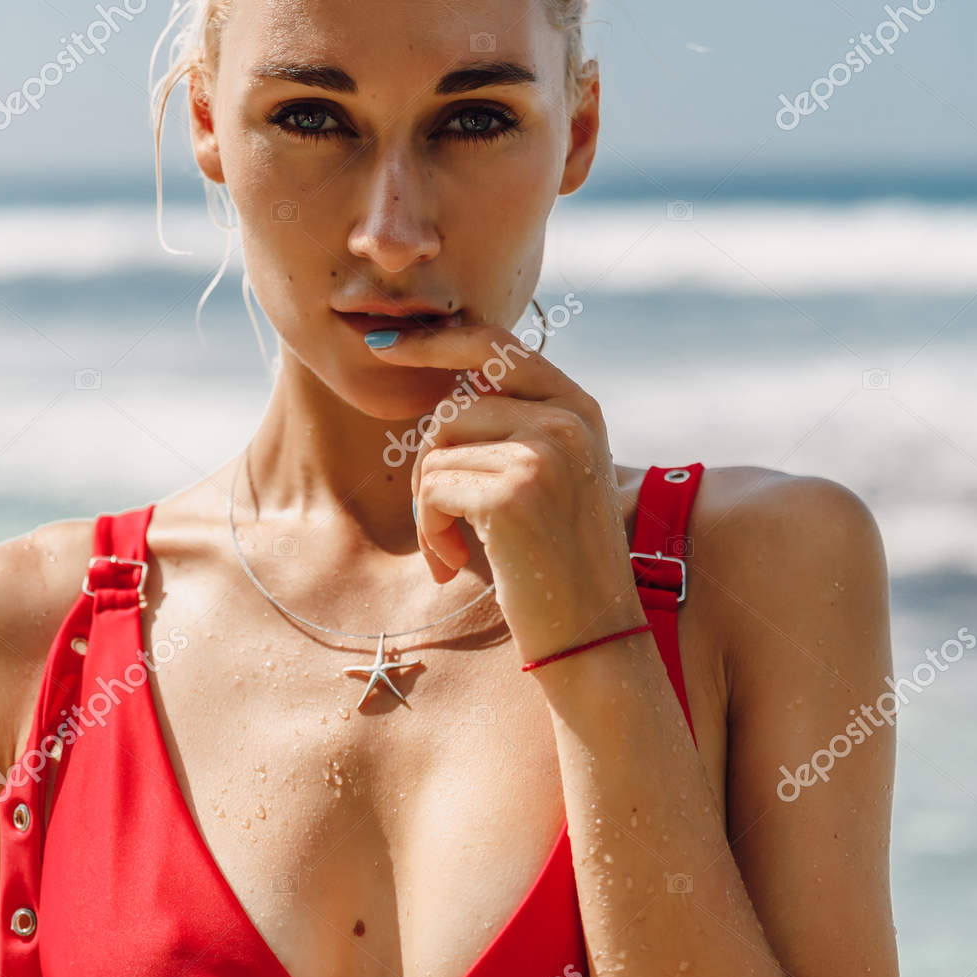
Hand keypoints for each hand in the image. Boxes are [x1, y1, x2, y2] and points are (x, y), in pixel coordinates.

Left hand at [367, 318, 646, 664]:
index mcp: (579, 407)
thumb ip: (514, 428)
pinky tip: (455, 564)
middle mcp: (567, 420)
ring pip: (436, 452)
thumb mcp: (552, 478)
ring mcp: (543, 452)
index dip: (433, 341)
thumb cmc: (559, 564)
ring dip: (427, 508)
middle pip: (452, 409)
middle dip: (428, 466)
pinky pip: (432, 490)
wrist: (592, 634)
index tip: (384, 347)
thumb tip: (444, 394)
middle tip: (434, 518)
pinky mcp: (512, 493)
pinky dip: (429, 531)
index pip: (495, 345)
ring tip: (452, 551)